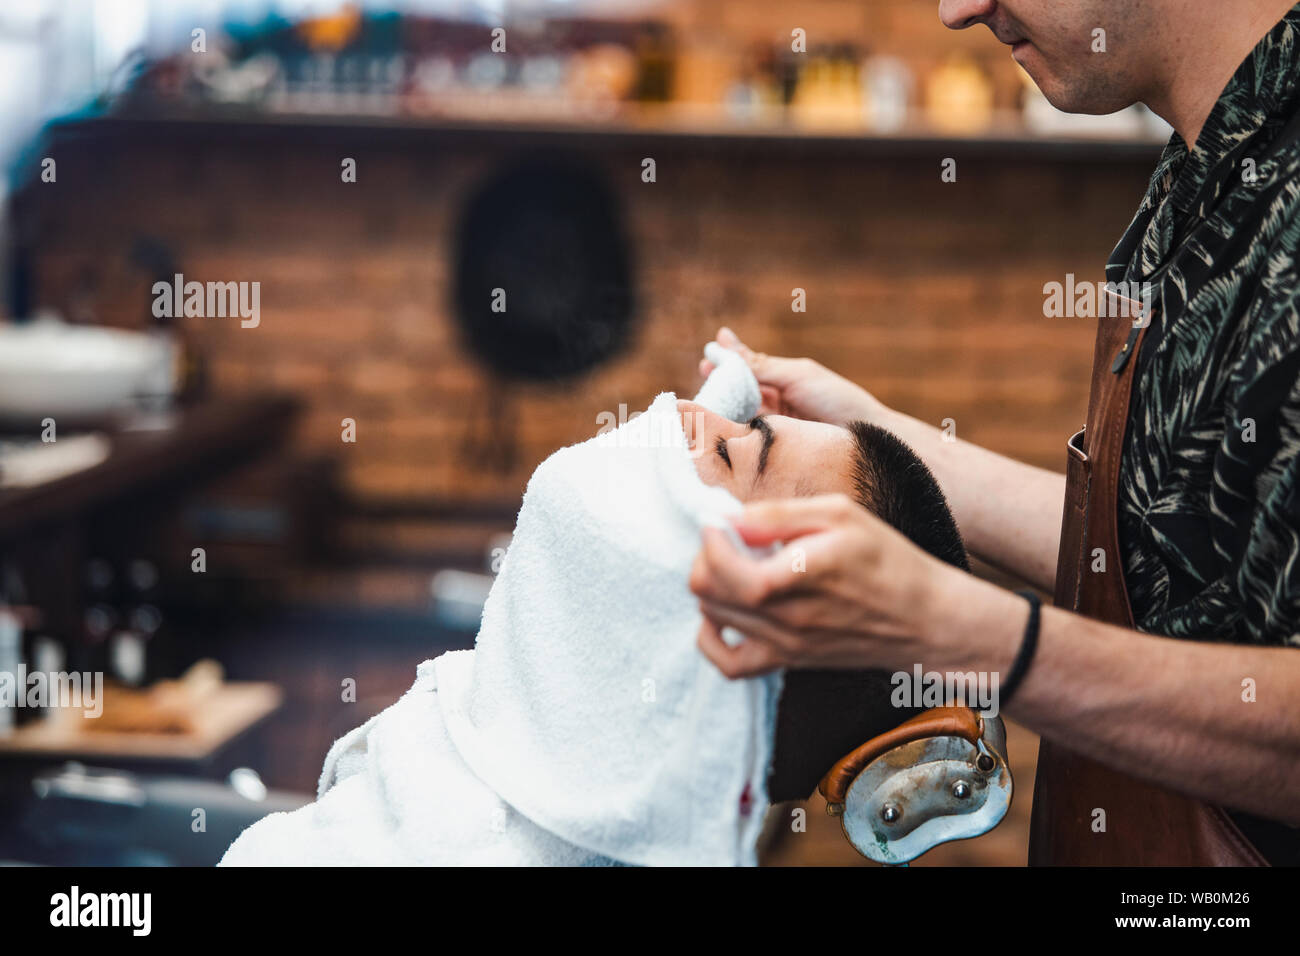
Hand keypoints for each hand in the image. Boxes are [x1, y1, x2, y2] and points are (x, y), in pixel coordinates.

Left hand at [689, 494, 956, 677]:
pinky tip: (724, 612)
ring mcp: (784, 644)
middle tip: (732, 539)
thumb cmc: (888, 560)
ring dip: (712, 586)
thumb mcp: (840, 515)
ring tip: (739, 566)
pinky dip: (713, 637)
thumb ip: (778, 515)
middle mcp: (786, 616)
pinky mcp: (788, 660)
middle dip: (707, 556)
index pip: (720, 564)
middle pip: (705, 589)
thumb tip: (730, 519)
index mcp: (798, 575)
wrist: (925, 620)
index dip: (711, 535)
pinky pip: (728, 664)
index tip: (723, 520)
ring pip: (711, 617)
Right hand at [698, 327, 880, 425]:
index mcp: (785, 379)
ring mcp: (774, 424)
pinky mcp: (772, 446)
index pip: (750, 367)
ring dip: (721, 404)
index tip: (708, 353)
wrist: (864, 436)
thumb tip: (724, 344)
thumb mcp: (796, 375)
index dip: (728, 360)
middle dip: (719, 382)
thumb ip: (759, 365)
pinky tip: (715, 423)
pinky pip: (746, 434)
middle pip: (740, 390)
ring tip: (701, 398)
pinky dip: (730, 427)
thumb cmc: (836, 400)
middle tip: (701, 372)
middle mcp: (778, 401)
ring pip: (739, 412)